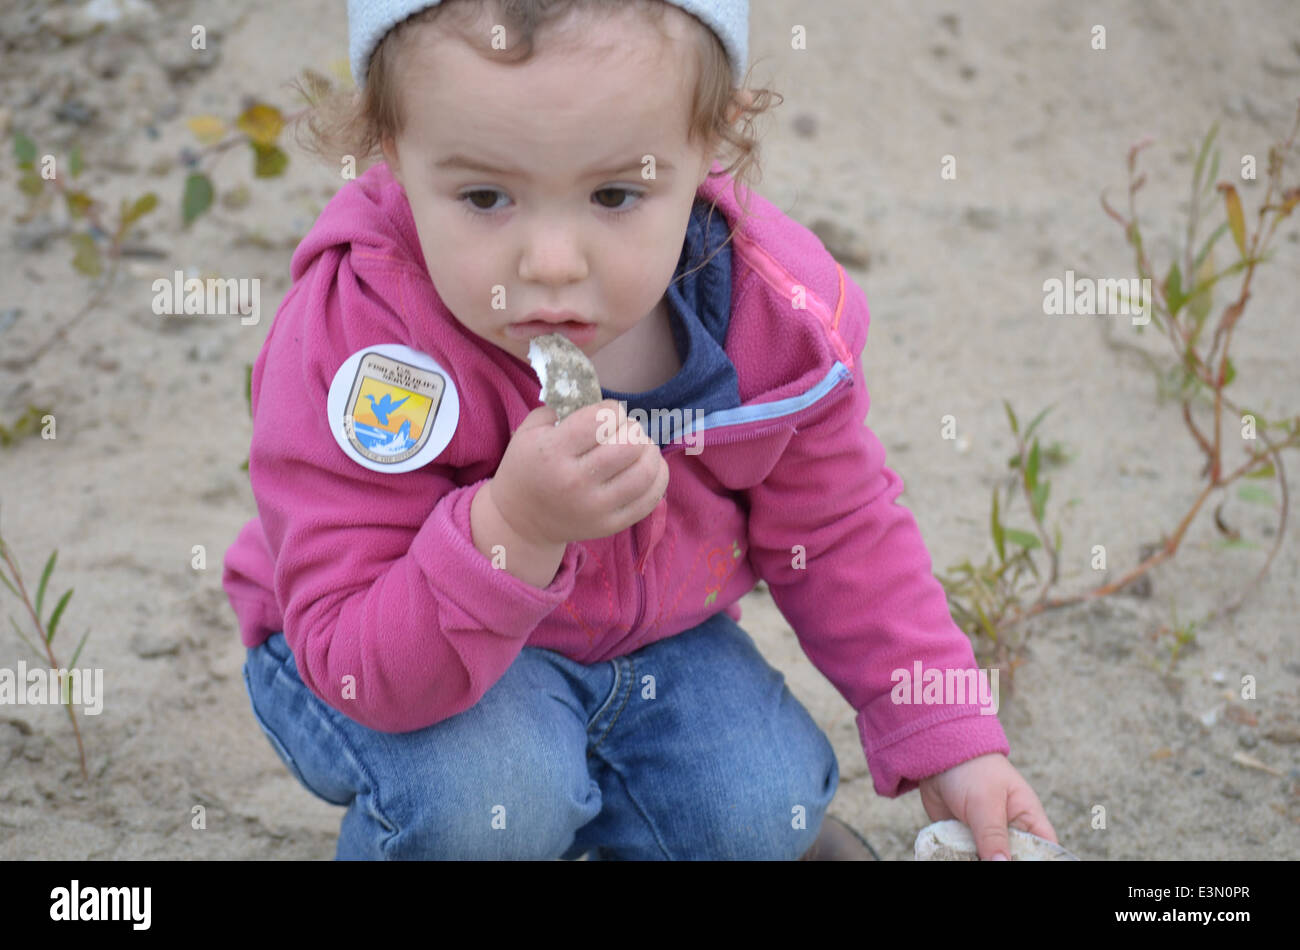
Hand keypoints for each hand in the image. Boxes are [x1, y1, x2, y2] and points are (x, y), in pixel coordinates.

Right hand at [491, 399, 668, 545]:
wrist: (522, 521)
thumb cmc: (527, 467)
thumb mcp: (529, 430)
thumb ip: (561, 407)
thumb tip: (598, 397)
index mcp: (553, 453)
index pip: (601, 419)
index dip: (612, 409)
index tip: (608, 412)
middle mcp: (576, 482)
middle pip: (629, 445)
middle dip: (633, 428)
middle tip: (625, 429)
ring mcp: (596, 507)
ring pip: (645, 472)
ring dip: (650, 450)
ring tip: (640, 445)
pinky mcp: (611, 525)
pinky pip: (650, 499)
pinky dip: (658, 475)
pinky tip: (649, 465)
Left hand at [917, 752, 1056, 859]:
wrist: (938, 757)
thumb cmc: (972, 770)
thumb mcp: (985, 802)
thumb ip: (993, 835)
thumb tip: (1002, 864)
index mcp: (1027, 819)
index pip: (1045, 849)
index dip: (1041, 860)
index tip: (1025, 864)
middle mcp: (1009, 832)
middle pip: (1015, 859)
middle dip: (1002, 862)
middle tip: (986, 859)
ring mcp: (986, 838)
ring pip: (988, 860)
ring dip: (978, 861)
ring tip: (969, 856)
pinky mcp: (965, 839)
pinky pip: (967, 856)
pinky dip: (962, 858)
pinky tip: (955, 855)